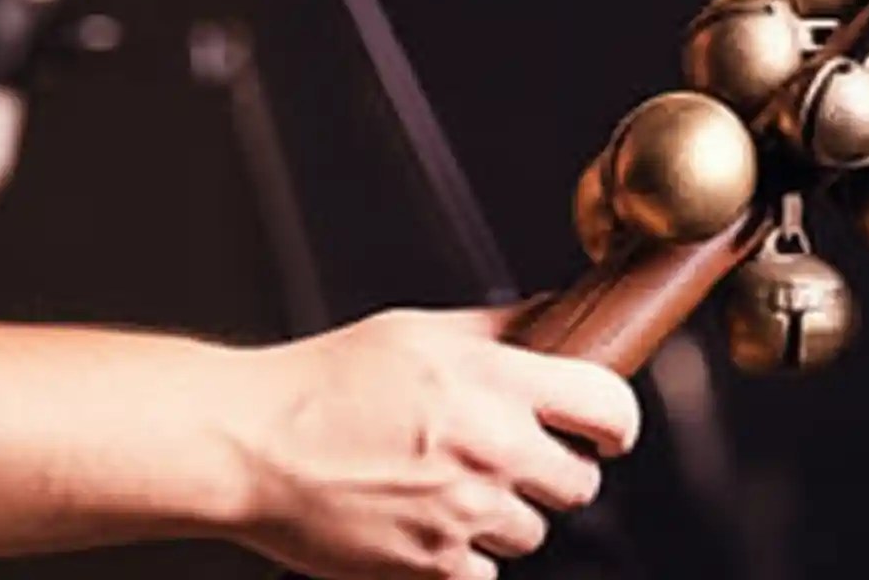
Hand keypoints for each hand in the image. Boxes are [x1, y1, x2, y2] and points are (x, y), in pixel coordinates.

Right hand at [225, 304, 641, 579]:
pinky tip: (427, 520)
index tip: (605, 430)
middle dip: (555, 473)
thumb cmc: (326, 382)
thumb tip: (555, 315)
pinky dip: (464, 555)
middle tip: (513, 458)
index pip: (609, 407)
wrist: (252, 444)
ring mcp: (464, 511)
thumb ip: (500, 328)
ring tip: (452, 486)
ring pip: (533, 532)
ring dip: (505, 515)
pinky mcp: (432, 565)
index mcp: (496, 381)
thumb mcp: (421, 332)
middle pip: (581, 484)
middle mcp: (491, 448)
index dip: (616, 422)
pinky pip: (486, 572)